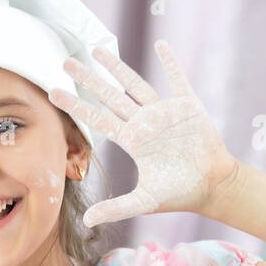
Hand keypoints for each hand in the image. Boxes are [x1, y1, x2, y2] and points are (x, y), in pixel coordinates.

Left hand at [47, 39, 240, 226]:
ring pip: (136, 84)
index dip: (75, 105)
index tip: (53, 92)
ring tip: (97, 50)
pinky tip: (160, 45)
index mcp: (132, 140)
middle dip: (88, 79)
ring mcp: (164, 112)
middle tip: (65, 62)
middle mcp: (144, 123)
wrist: (212, 185)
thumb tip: (86, 221)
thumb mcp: (144, 201)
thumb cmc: (178, 193)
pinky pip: (178, 79)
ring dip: (118, 68)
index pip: (97, 119)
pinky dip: (171, 62)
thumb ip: (115, 208)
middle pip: (109, 96)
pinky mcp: (188, 106)